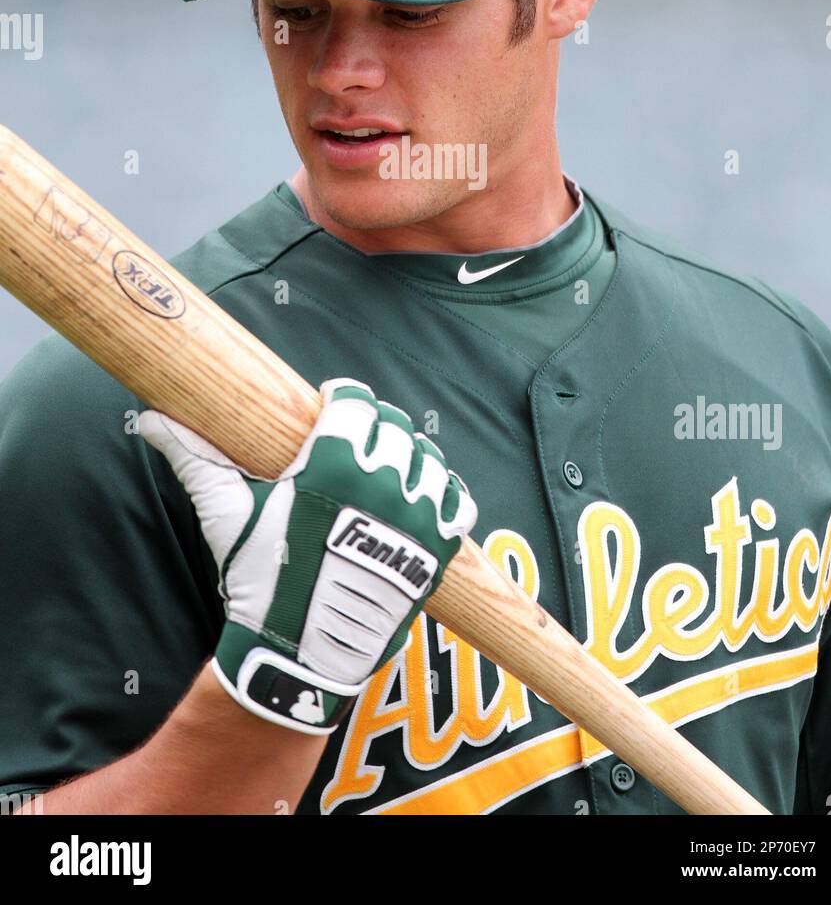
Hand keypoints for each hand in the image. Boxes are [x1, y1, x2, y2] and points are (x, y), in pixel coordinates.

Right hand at [138, 378, 475, 733]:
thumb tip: (152, 420)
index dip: (345, 399)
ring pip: (428, 456)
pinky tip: (418, 497)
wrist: (302, 652)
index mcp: (334, 460)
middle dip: (374, 426)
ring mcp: (416, 513)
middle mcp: (382, 479)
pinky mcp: (437, 547)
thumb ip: (196, 458)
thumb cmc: (263, 579)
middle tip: (355, 441)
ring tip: (385, 469)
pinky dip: (442, 492)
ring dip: (409, 456)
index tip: (333, 407)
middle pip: (393, 424)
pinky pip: (457, 498)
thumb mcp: (227, 513)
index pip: (357, 399)